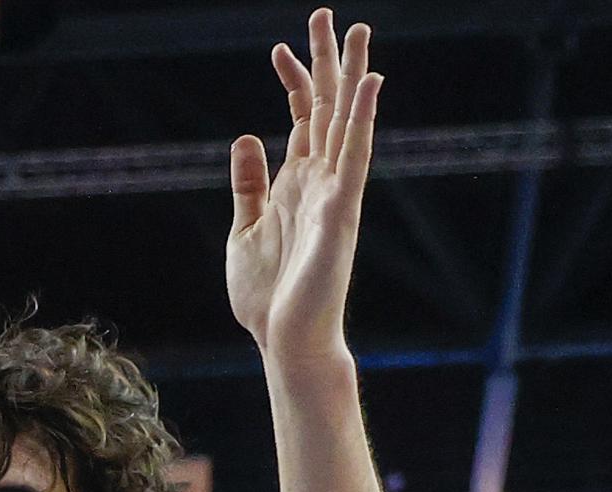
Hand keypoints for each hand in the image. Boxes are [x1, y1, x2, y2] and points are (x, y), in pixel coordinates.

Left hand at [226, 9, 380, 369]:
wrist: (286, 339)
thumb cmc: (268, 295)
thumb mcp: (245, 229)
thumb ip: (249, 185)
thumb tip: (247, 137)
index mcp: (298, 183)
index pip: (300, 119)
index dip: (291, 82)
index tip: (278, 47)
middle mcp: (321, 180)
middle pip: (326, 108)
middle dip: (326, 63)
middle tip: (325, 14)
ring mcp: (335, 193)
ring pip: (346, 122)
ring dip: (352, 78)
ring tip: (358, 34)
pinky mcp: (341, 211)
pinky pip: (354, 157)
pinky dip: (360, 121)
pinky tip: (367, 87)